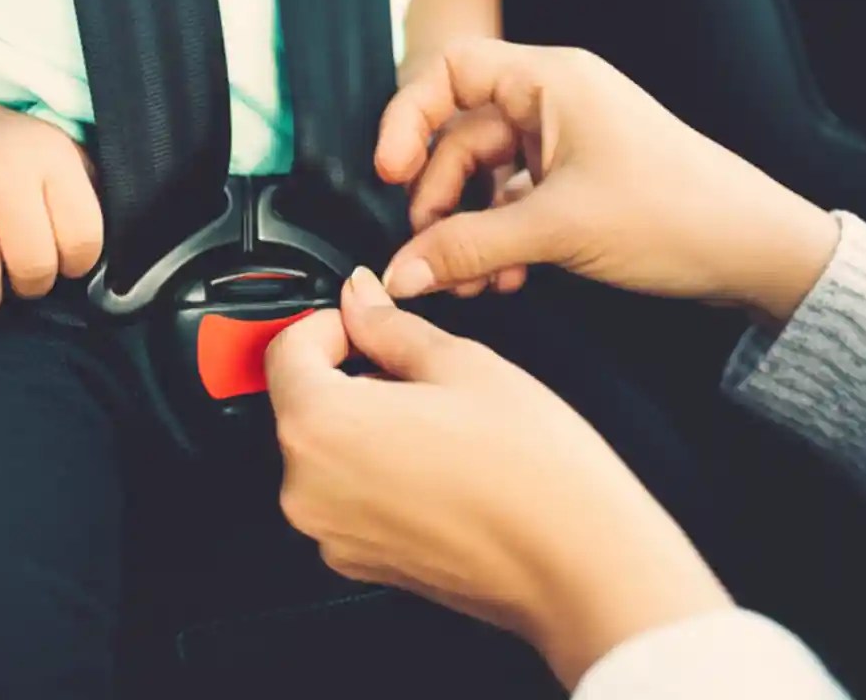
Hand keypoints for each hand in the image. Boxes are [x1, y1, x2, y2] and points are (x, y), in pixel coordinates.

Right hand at [0, 92, 101, 314]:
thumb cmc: (10, 156)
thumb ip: (89, 200)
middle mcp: (1, 173)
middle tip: (22, 273)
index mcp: (49, 159)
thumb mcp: (61, 157)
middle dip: (32, 287)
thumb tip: (110, 266)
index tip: (62, 255)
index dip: (77, 263)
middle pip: (33, 266)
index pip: (84, 239)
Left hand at [265, 268, 731, 687]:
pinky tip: (435, 466)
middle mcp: (307, 487)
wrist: (579, 566)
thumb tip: (360, 298)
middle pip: (301, 404)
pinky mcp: (358, 562)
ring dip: (363, 425)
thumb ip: (391, 326)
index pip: (286, 350)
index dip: (329, 324)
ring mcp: (330, 532)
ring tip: (437, 424)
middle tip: (416, 372)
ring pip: (325, 452)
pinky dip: (375, 473)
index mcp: (319, 426)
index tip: (365, 323)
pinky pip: (346, 497)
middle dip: (348, 375)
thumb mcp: (462, 365)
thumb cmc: (534, 473)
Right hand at [376, 38, 839, 324]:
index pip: (450, 73)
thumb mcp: (556, 231)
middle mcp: (553, 104)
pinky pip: (510, 207)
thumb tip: (402, 272)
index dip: (408, 119)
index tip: (388, 172)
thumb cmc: (678, 214)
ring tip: (469, 281)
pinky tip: (502, 279)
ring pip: (483, 181)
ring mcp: (564, 145)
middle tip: (429, 252)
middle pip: (458, 140)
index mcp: (551, 83)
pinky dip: (496, 243)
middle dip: (438, 201)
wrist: (753, 251)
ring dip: (466, 233)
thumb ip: (467, 249)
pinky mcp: (574, 184)